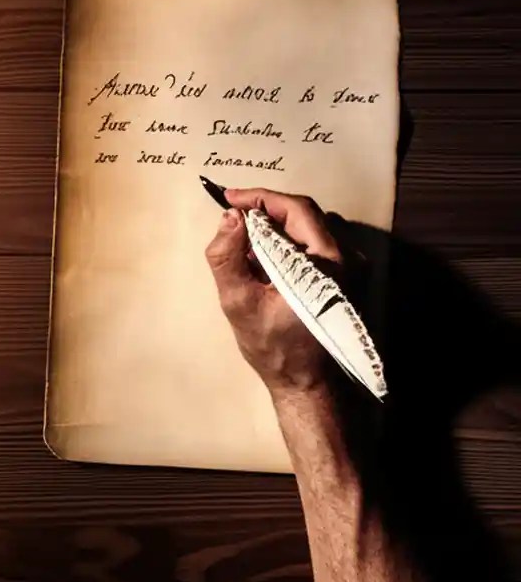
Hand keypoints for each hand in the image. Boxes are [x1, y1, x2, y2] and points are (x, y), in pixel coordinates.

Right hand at [205, 188, 343, 395]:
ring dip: (276, 227)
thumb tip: (231, 217)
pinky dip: (288, 243)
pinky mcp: (348, 278)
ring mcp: (352, 268)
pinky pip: (315, 244)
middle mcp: (348, 259)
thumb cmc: (273, 347)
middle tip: (234, 217)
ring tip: (247, 244)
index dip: (260, 198)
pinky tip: (266, 262)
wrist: (309, 383)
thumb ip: (227, 257)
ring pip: (309, 228)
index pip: (295, 208)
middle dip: (265, 211)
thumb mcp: (239, 302)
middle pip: (304, 214)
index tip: (229, 199)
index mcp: (328, 263)